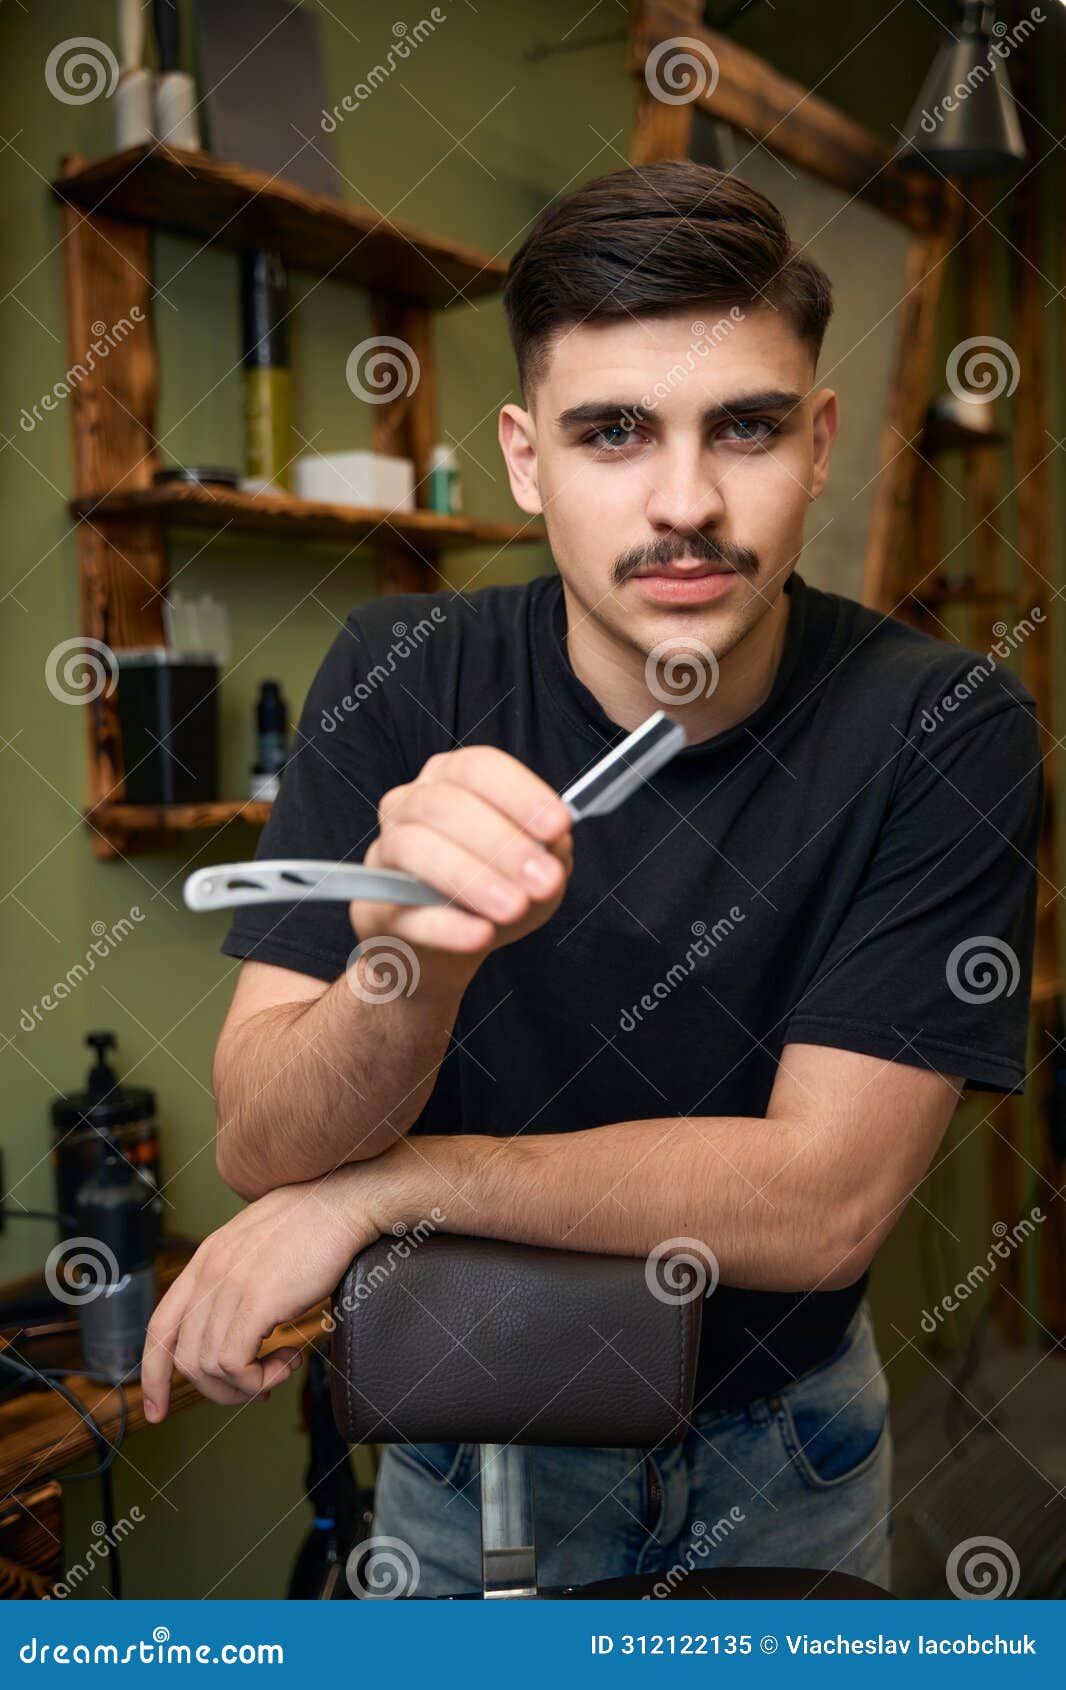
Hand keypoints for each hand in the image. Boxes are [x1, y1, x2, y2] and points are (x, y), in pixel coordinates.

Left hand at [140, 1165, 380, 1420]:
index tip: (156, 1410)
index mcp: (206, 1260)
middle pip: (185, 1359)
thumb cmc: (314, 1224)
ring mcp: (229, 1285)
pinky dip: (259, 1379)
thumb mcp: (258, 1248)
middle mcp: (209, 1273)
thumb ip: (239, 1281)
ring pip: (209, 1367)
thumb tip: (241, 1331)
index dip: (153, 1374)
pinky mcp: (255, 1300)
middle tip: (258, 1385)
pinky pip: (235, 1365)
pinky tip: (289, 1359)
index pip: (159, 1327)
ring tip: (281, 1366)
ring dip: (246, 1384)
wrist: (343, 1201)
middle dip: (219, 1388)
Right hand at [348, 745, 573, 972]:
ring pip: (416, 848)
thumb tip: (553, 847)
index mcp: (450, 779)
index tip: (557, 825)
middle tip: (544, 879)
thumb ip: (549, 852)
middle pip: (446, 805)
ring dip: (472, 878)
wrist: (446, 947)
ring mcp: (385, 854)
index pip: (478, 768)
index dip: (519, 793)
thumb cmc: (493, 890)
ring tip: (514, 907)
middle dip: (501, 843)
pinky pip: (406, 911)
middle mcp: (410, 804)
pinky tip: (480, 934)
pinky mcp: (374, 907)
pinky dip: (446, 925)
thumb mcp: (533, 867)